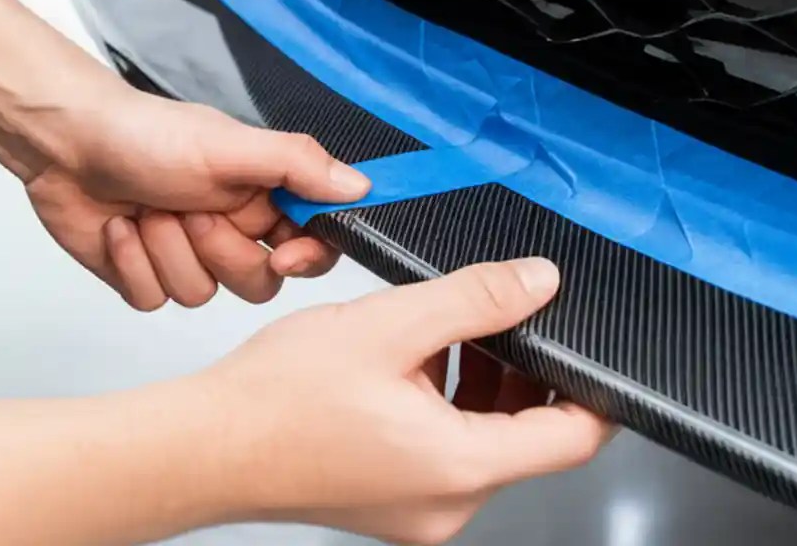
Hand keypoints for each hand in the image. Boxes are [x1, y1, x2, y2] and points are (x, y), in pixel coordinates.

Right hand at [0, 259, 615, 545]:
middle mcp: (448, 505)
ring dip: (477, 384)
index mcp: (460, 467)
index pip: (574, 437)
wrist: (204, 445)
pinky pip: (446, 454)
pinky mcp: (393, 505)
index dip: (592, 386)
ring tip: (433, 335)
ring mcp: (420, 512)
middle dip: (520, 371)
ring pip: (485, 441)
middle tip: (488, 318)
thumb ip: (474, 299)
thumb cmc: (276, 399)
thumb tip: (539, 282)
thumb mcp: (388, 324)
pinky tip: (406, 366)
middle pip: (528, 436)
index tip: (583, 345)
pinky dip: (443, 407)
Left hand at [25, 93, 369, 310]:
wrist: (65, 142)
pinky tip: (121, 227)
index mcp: (264, 195)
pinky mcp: (146, 276)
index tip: (285, 252)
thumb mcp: (231, 146)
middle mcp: (233, 229)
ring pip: (202, 295)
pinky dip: (132, 263)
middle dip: (218, 250)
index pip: (315, 244)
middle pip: (257, 282)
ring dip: (168, 251)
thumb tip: (360, 186)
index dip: (305, 257)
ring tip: (148, 208)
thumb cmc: (146, 134)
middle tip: (190, 209)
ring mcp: (189, 256)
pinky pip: (155, 300)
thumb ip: (297, 167)